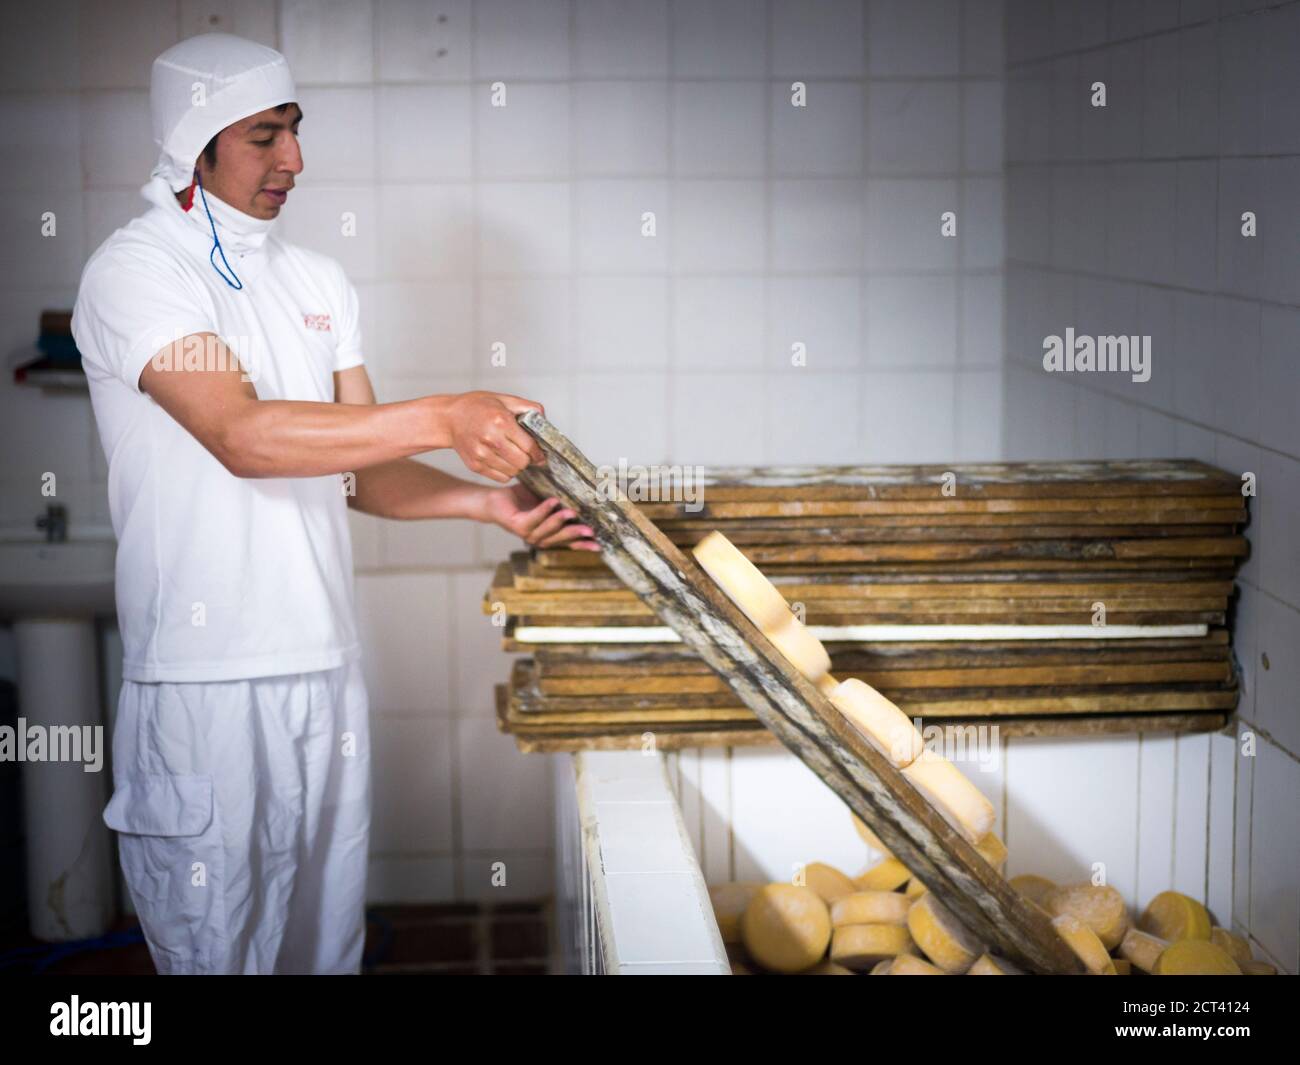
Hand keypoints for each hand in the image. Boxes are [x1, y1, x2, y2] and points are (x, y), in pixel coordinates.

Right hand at [445, 391, 546, 482]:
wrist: (448, 418)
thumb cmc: (477, 407)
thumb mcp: (503, 399)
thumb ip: (527, 407)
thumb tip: (544, 418)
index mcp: (500, 421)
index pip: (529, 446)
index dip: (538, 453)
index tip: (540, 454)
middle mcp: (490, 439)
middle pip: (522, 462)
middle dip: (528, 459)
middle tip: (526, 454)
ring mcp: (481, 454)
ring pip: (513, 472)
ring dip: (517, 466)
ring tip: (512, 455)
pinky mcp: (475, 465)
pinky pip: (501, 478)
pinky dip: (506, 472)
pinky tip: (502, 460)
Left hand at [484, 482, 600, 551]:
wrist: (496, 501)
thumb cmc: (523, 501)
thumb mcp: (548, 502)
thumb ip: (564, 502)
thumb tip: (586, 493)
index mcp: (550, 535)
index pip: (570, 542)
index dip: (583, 545)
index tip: (599, 545)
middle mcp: (540, 538)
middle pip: (561, 538)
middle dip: (575, 534)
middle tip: (590, 530)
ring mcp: (528, 534)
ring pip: (547, 530)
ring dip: (559, 521)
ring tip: (572, 512)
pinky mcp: (517, 526)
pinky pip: (533, 519)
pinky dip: (543, 510)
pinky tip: (553, 501)